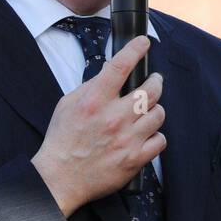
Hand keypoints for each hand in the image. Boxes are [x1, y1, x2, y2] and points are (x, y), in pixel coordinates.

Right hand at [31, 35, 165, 214]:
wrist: (60, 178)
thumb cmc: (62, 141)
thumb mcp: (67, 105)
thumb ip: (91, 87)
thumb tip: (110, 72)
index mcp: (94, 102)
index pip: (120, 66)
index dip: (135, 49)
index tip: (144, 42)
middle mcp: (113, 118)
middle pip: (151, 90)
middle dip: (155, 81)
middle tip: (153, 81)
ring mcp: (127, 139)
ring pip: (159, 114)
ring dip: (154, 110)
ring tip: (147, 111)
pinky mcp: (135, 159)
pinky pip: (160, 140)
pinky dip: (155, 136)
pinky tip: (145, 135)